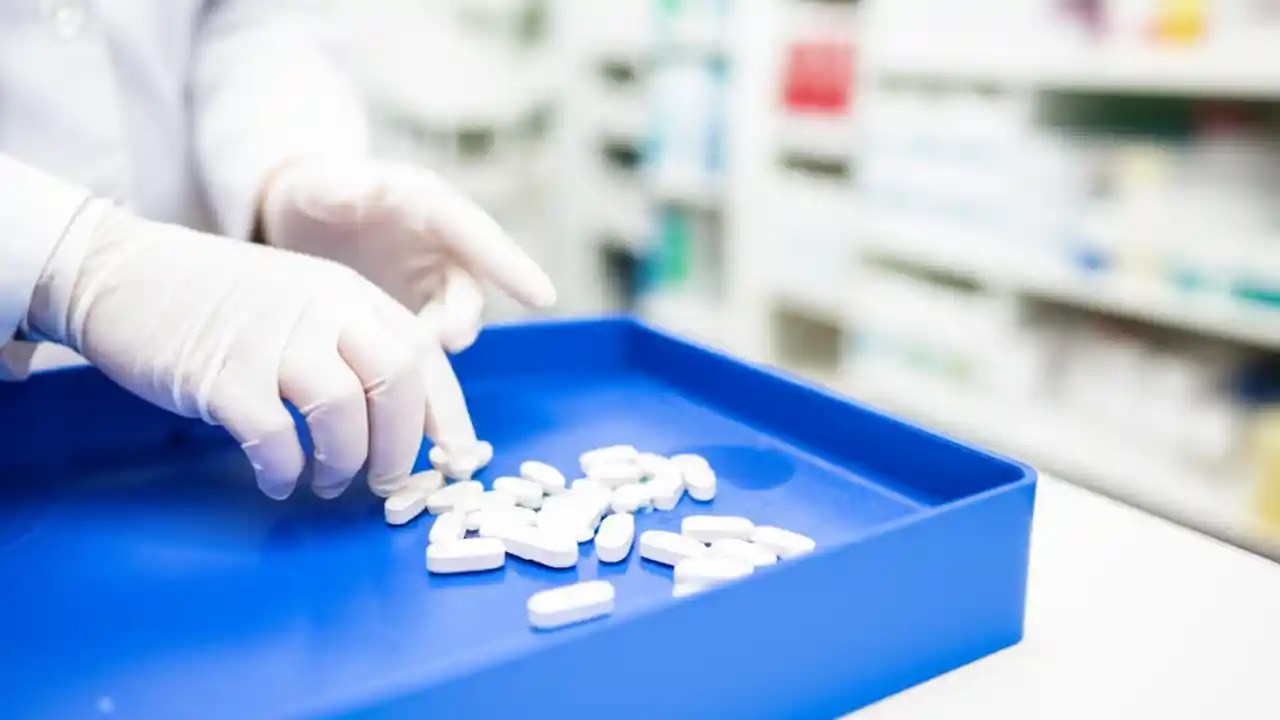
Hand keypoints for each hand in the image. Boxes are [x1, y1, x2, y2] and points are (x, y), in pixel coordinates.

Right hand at [26, 203, 469, 499]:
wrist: (120, 271)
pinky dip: (285, 469)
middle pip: (396, 379)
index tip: (455, 459)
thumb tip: (404, 421)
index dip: (448, 414)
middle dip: (402, 443)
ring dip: (345, 461)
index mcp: (348, 292)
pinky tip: (277, 478)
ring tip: (326, 481)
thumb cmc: (220, 303)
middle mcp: (320, 308)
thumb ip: (351, 345)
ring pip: (343, 410)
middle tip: (387, 481)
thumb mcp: (302, 301)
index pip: (424, 354)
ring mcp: (271, 338)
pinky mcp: (221, 374)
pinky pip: (274, 436)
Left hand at [259, 158, 555, 352]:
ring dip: (442, 343)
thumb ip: (342, 188)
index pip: (477, 233)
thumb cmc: (314, 192)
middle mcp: (443, 244)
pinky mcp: (419, 309)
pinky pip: (431, 338)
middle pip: (469, 284)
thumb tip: (368, 186)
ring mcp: (433, 279)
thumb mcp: (322, 184)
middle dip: (465, 316)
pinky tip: (400, 383)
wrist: (301, 216)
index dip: (512, 265)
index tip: (545, 297)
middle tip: (448, 341)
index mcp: (429, 204)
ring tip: (414, 365)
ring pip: (454, 318)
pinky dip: (423, 361)